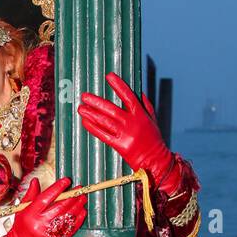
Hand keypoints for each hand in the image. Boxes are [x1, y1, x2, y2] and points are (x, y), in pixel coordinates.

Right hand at [0, 177, 86, 236]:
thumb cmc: (23, 226)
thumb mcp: (22, 209)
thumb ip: (30, 194)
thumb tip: (35, 181)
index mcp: (31, 214)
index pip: (45, 198)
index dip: (57, 188)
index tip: (66, 181)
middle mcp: (41, 223)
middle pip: (59, 207)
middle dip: (71, 196)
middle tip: (78, 189)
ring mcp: (50, 232)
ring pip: (67, 217)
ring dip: (77, 206)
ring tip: (82, 197)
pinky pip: (70, 228)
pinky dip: (78, 219)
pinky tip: (82, 211)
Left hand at [77, 71, 173, 187]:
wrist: (155, 160)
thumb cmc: (154, 140)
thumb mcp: (153, 120)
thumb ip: (146, 105)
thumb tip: (139, 92)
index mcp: (140, 114)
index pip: (128, 96)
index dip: (119, 85)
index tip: (109, 76)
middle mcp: (132, 123)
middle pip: (111, 109)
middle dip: (96, 101)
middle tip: (84, 96)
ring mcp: (125, 134)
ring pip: (105, 121)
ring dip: (91, 114)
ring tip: (81, 108)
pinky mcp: (120, 146)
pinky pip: (103, 135)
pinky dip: (93, 128)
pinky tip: (85, 122)